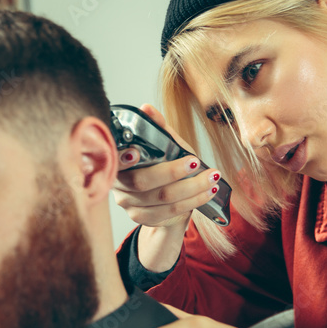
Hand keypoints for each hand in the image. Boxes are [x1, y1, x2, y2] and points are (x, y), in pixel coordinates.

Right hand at [112, 104, 220, 228]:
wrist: (167, 198)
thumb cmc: (163, 165)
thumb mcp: (163, 144)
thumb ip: (156, 127)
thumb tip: (147, 108)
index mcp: (118, 162)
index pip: (114, 161)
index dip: (122, 158)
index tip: (136, 152)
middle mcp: (119, 186)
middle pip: (142, 182)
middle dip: (172, 172)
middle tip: (195, 162)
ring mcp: (129, 205)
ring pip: (161, 198)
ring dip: (191, 187)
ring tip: (212, 177)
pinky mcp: (143, 218)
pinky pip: (170, 212)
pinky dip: (193, 201)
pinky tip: (207, 192)